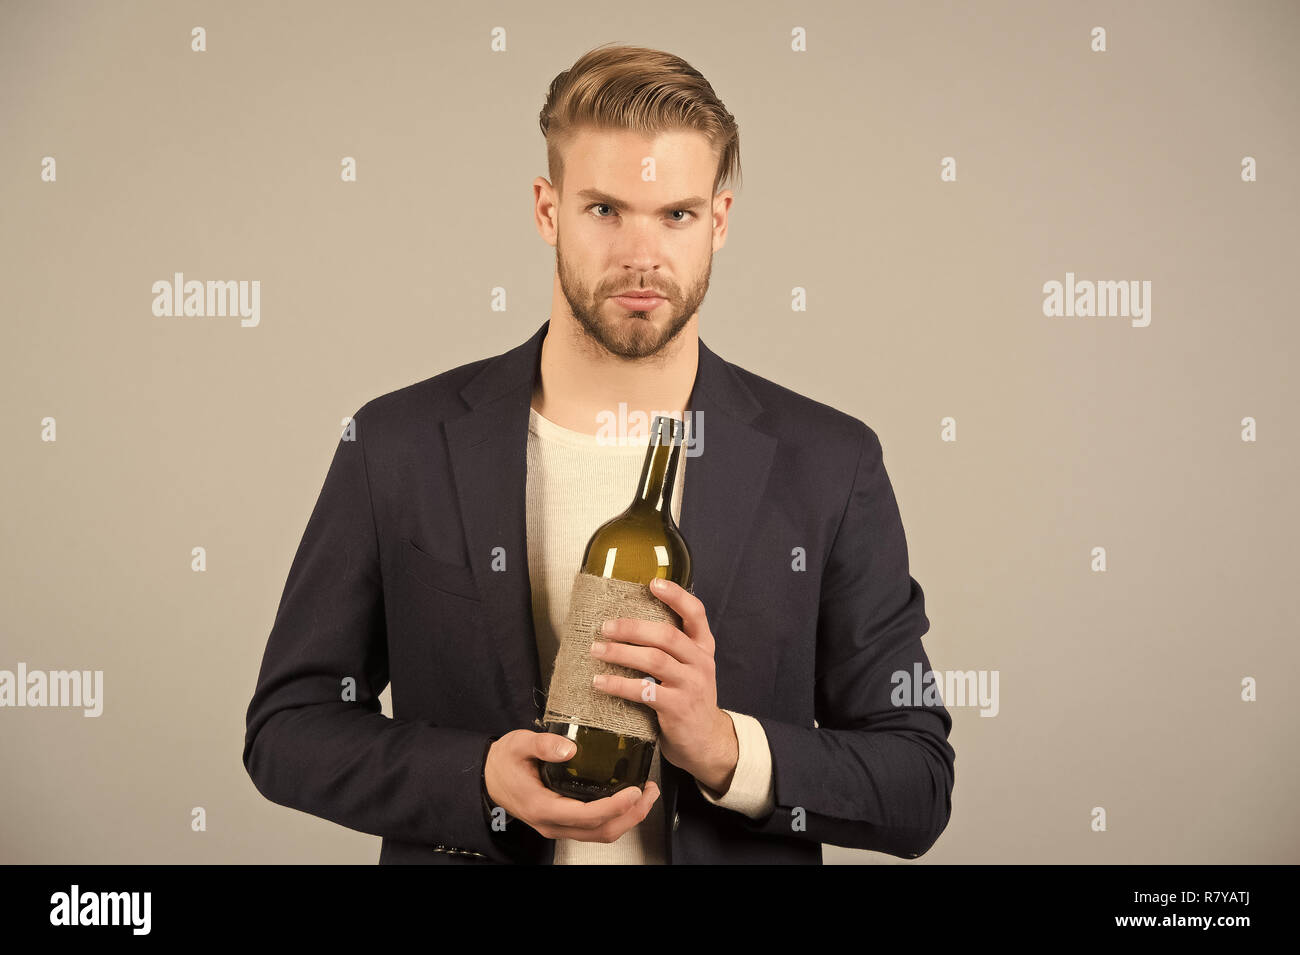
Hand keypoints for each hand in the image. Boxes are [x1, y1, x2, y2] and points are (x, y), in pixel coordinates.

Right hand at [483, 729, 660, 841]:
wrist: (488, 777)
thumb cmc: (503, 762)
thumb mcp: (518, 744)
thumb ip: (542, 744)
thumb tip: (569, 749)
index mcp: (542, 807)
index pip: (586, 816)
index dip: (614, 807)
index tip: (633, 791)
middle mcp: (552, 824)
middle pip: (600, 831)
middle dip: (631, 815)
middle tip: (650, 792)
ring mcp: (559, 826)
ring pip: (600, 834)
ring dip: (628, 818)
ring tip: (646, 796)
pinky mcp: (564, 822)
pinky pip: (594, 828)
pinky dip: (616, 817)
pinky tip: (627, 801)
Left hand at [589, 578, 738, 793]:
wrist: (706, 742)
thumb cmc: (689, 699)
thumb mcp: (690, 668)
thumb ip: (672, 648)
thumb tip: (629, 622)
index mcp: (703, 647)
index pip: (696, 613)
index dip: (676, 596)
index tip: (653, 583)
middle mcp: (701, 662)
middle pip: (666, 635)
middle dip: (633, 628)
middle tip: (605, 627)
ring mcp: (691, 685)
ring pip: (654, 660)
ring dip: (621, 653)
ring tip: (596, 650)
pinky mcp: (677, 708)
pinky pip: (644, 691)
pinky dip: (618, 684)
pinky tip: (600, 682)